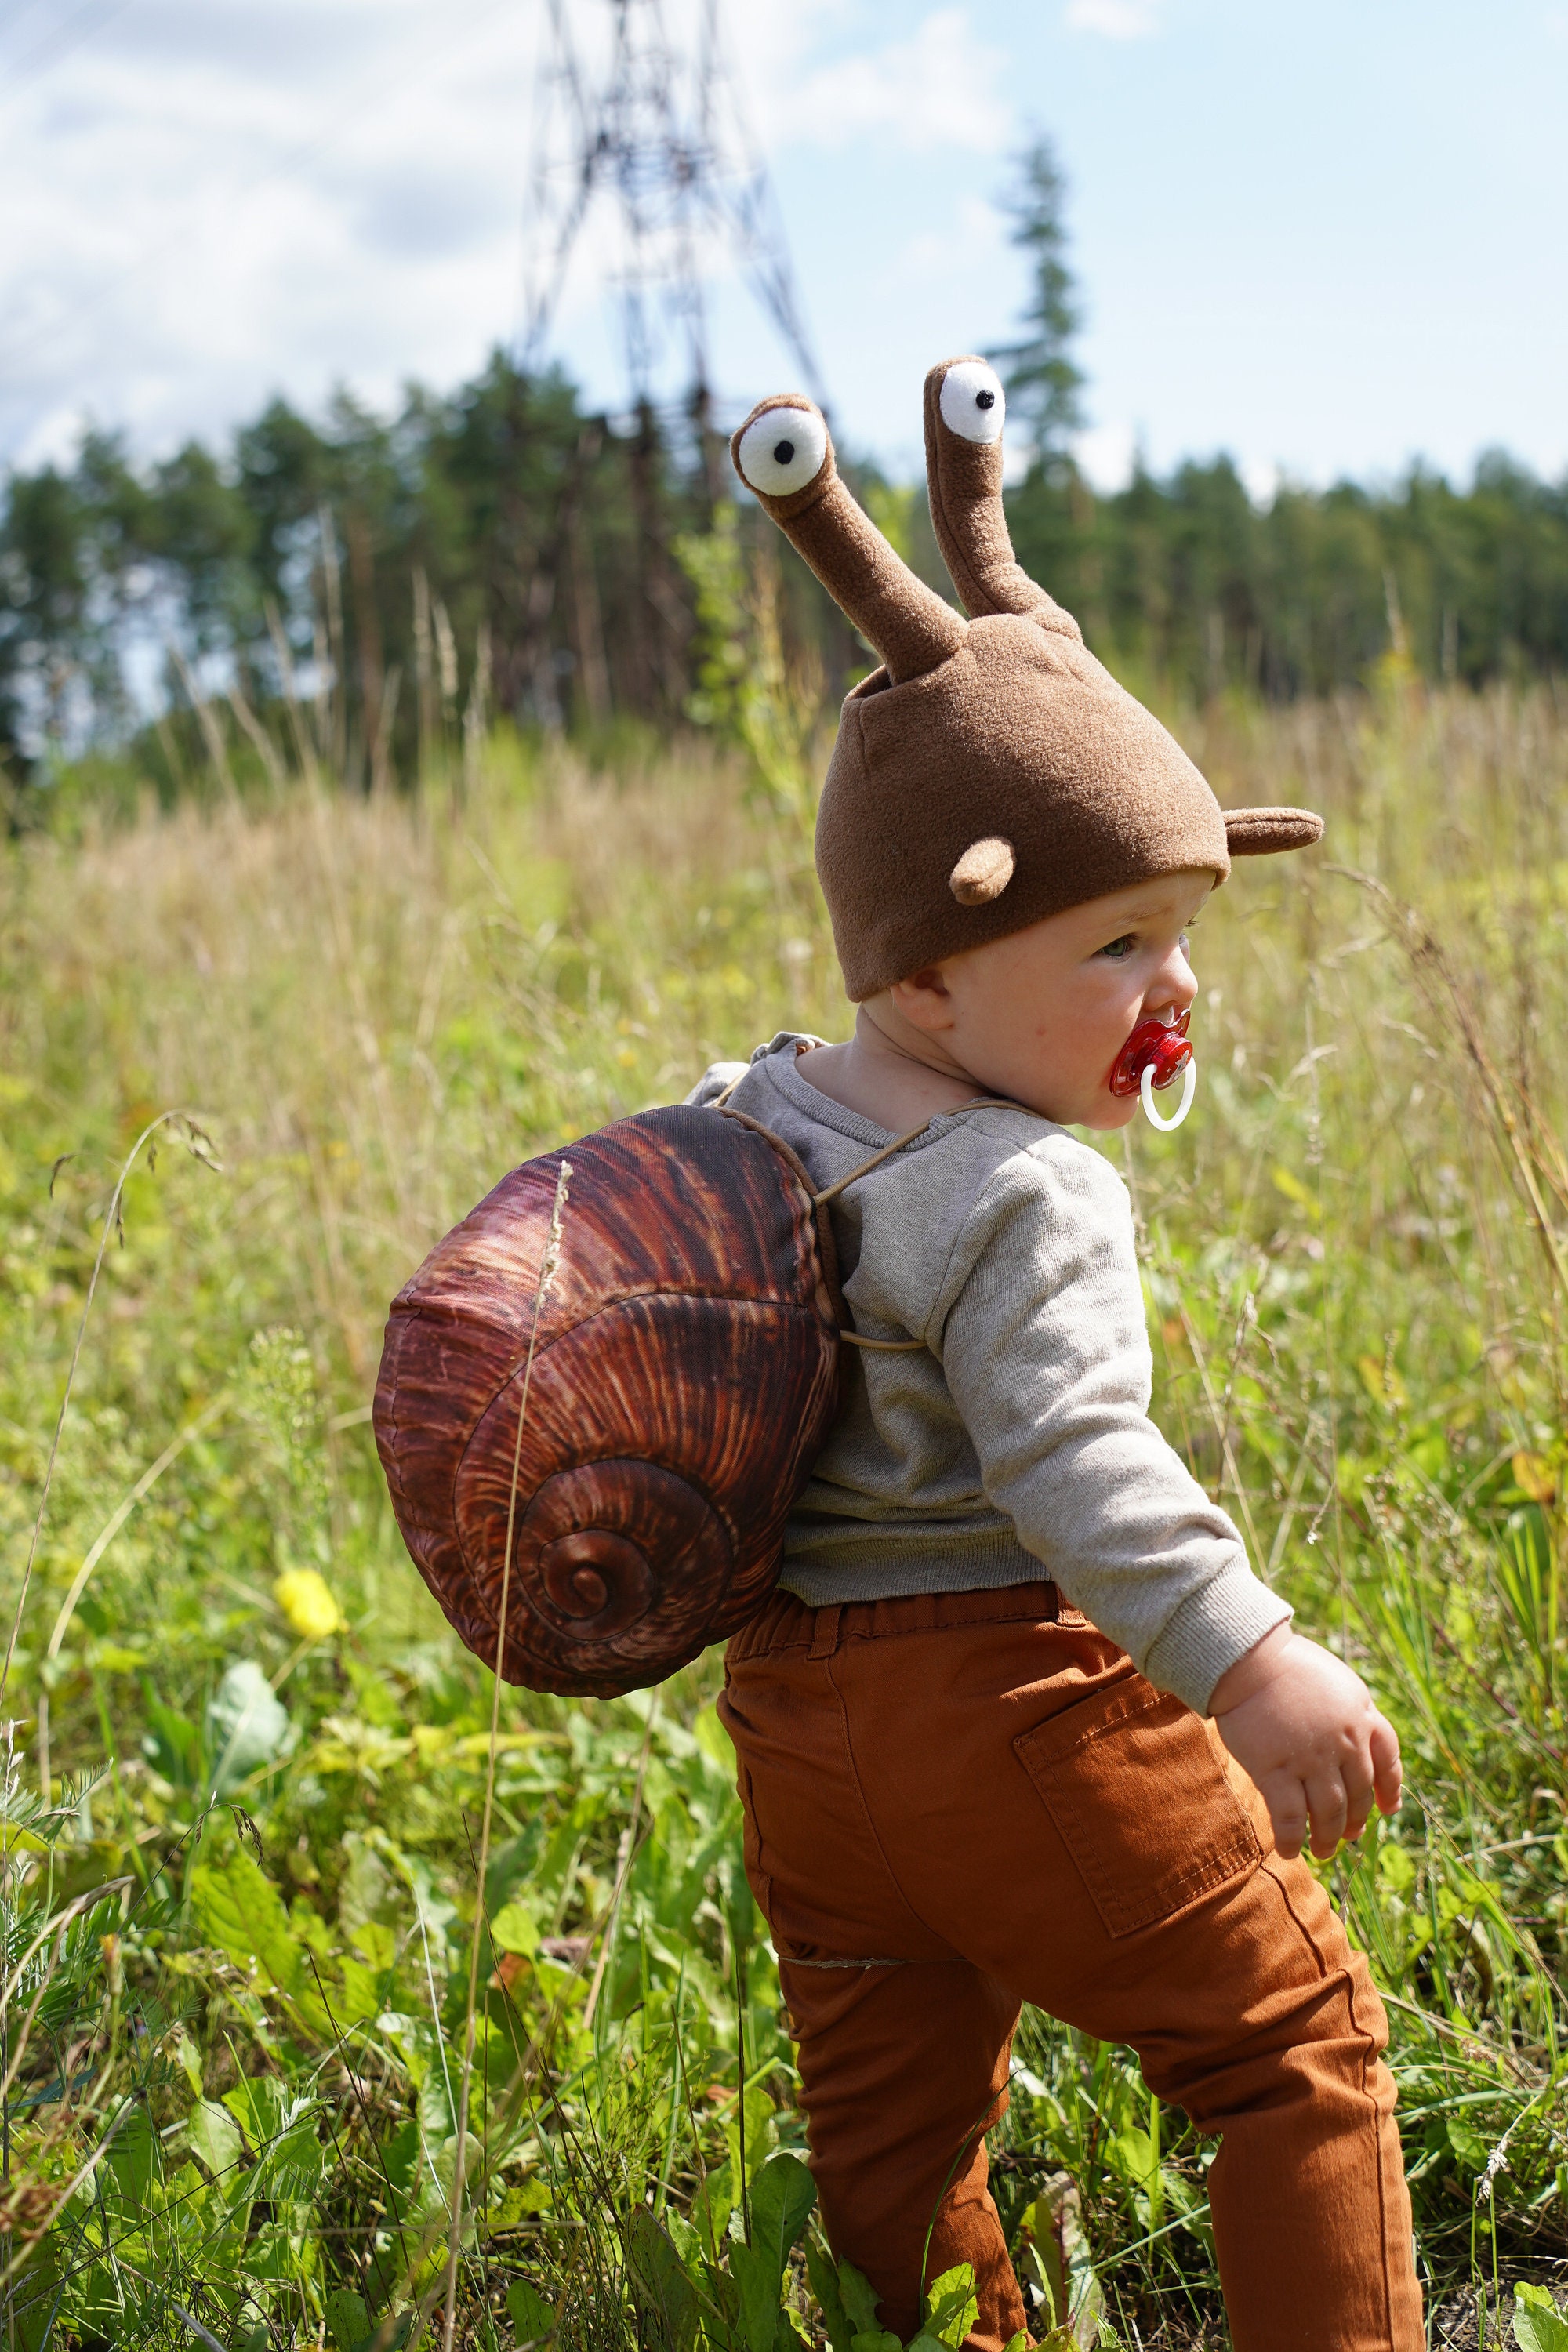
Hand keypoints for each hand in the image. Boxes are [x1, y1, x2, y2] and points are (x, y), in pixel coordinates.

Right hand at [1209, 1626, 1401, 1860]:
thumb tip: (1360, 1734)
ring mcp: (1310, 1760)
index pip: (1387, 1761)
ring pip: (1328, 1813)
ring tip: (1323, 1851)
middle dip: (1355, 1821)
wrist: (1247, 1659)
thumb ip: (1353, 1710)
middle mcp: (1342, 1743)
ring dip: (1327, 1837)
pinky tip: (1289, 1850)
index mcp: (1360, 1717)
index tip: (1387, 1809)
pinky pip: (1289, 1816)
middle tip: (1348, 1836)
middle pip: (1357, 1794)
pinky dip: (1292, 1838)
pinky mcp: (1275, 1770)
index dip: (1390, 1789)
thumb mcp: (1336, 1680)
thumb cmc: (1286, 1664)